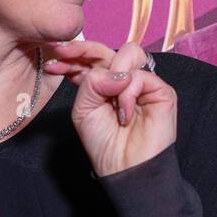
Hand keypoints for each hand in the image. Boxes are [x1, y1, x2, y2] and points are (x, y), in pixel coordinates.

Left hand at [44, 41, 176, 176]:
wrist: (124, 167)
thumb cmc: (104, 143)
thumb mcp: (84, 110)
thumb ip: (92, 83)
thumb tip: (116, 72)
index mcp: (103, 83)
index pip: (91, 58)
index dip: (74, 53)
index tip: (55, 53)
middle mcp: (123, 79)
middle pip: (108, 49)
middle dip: (83, 49)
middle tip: (65, 55)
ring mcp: (143, 83)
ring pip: (129, 53)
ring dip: (112, 73)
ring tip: (109, 100)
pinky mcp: (161, 91)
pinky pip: (140, 77)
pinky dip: (127, 95)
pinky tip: (124, 115)